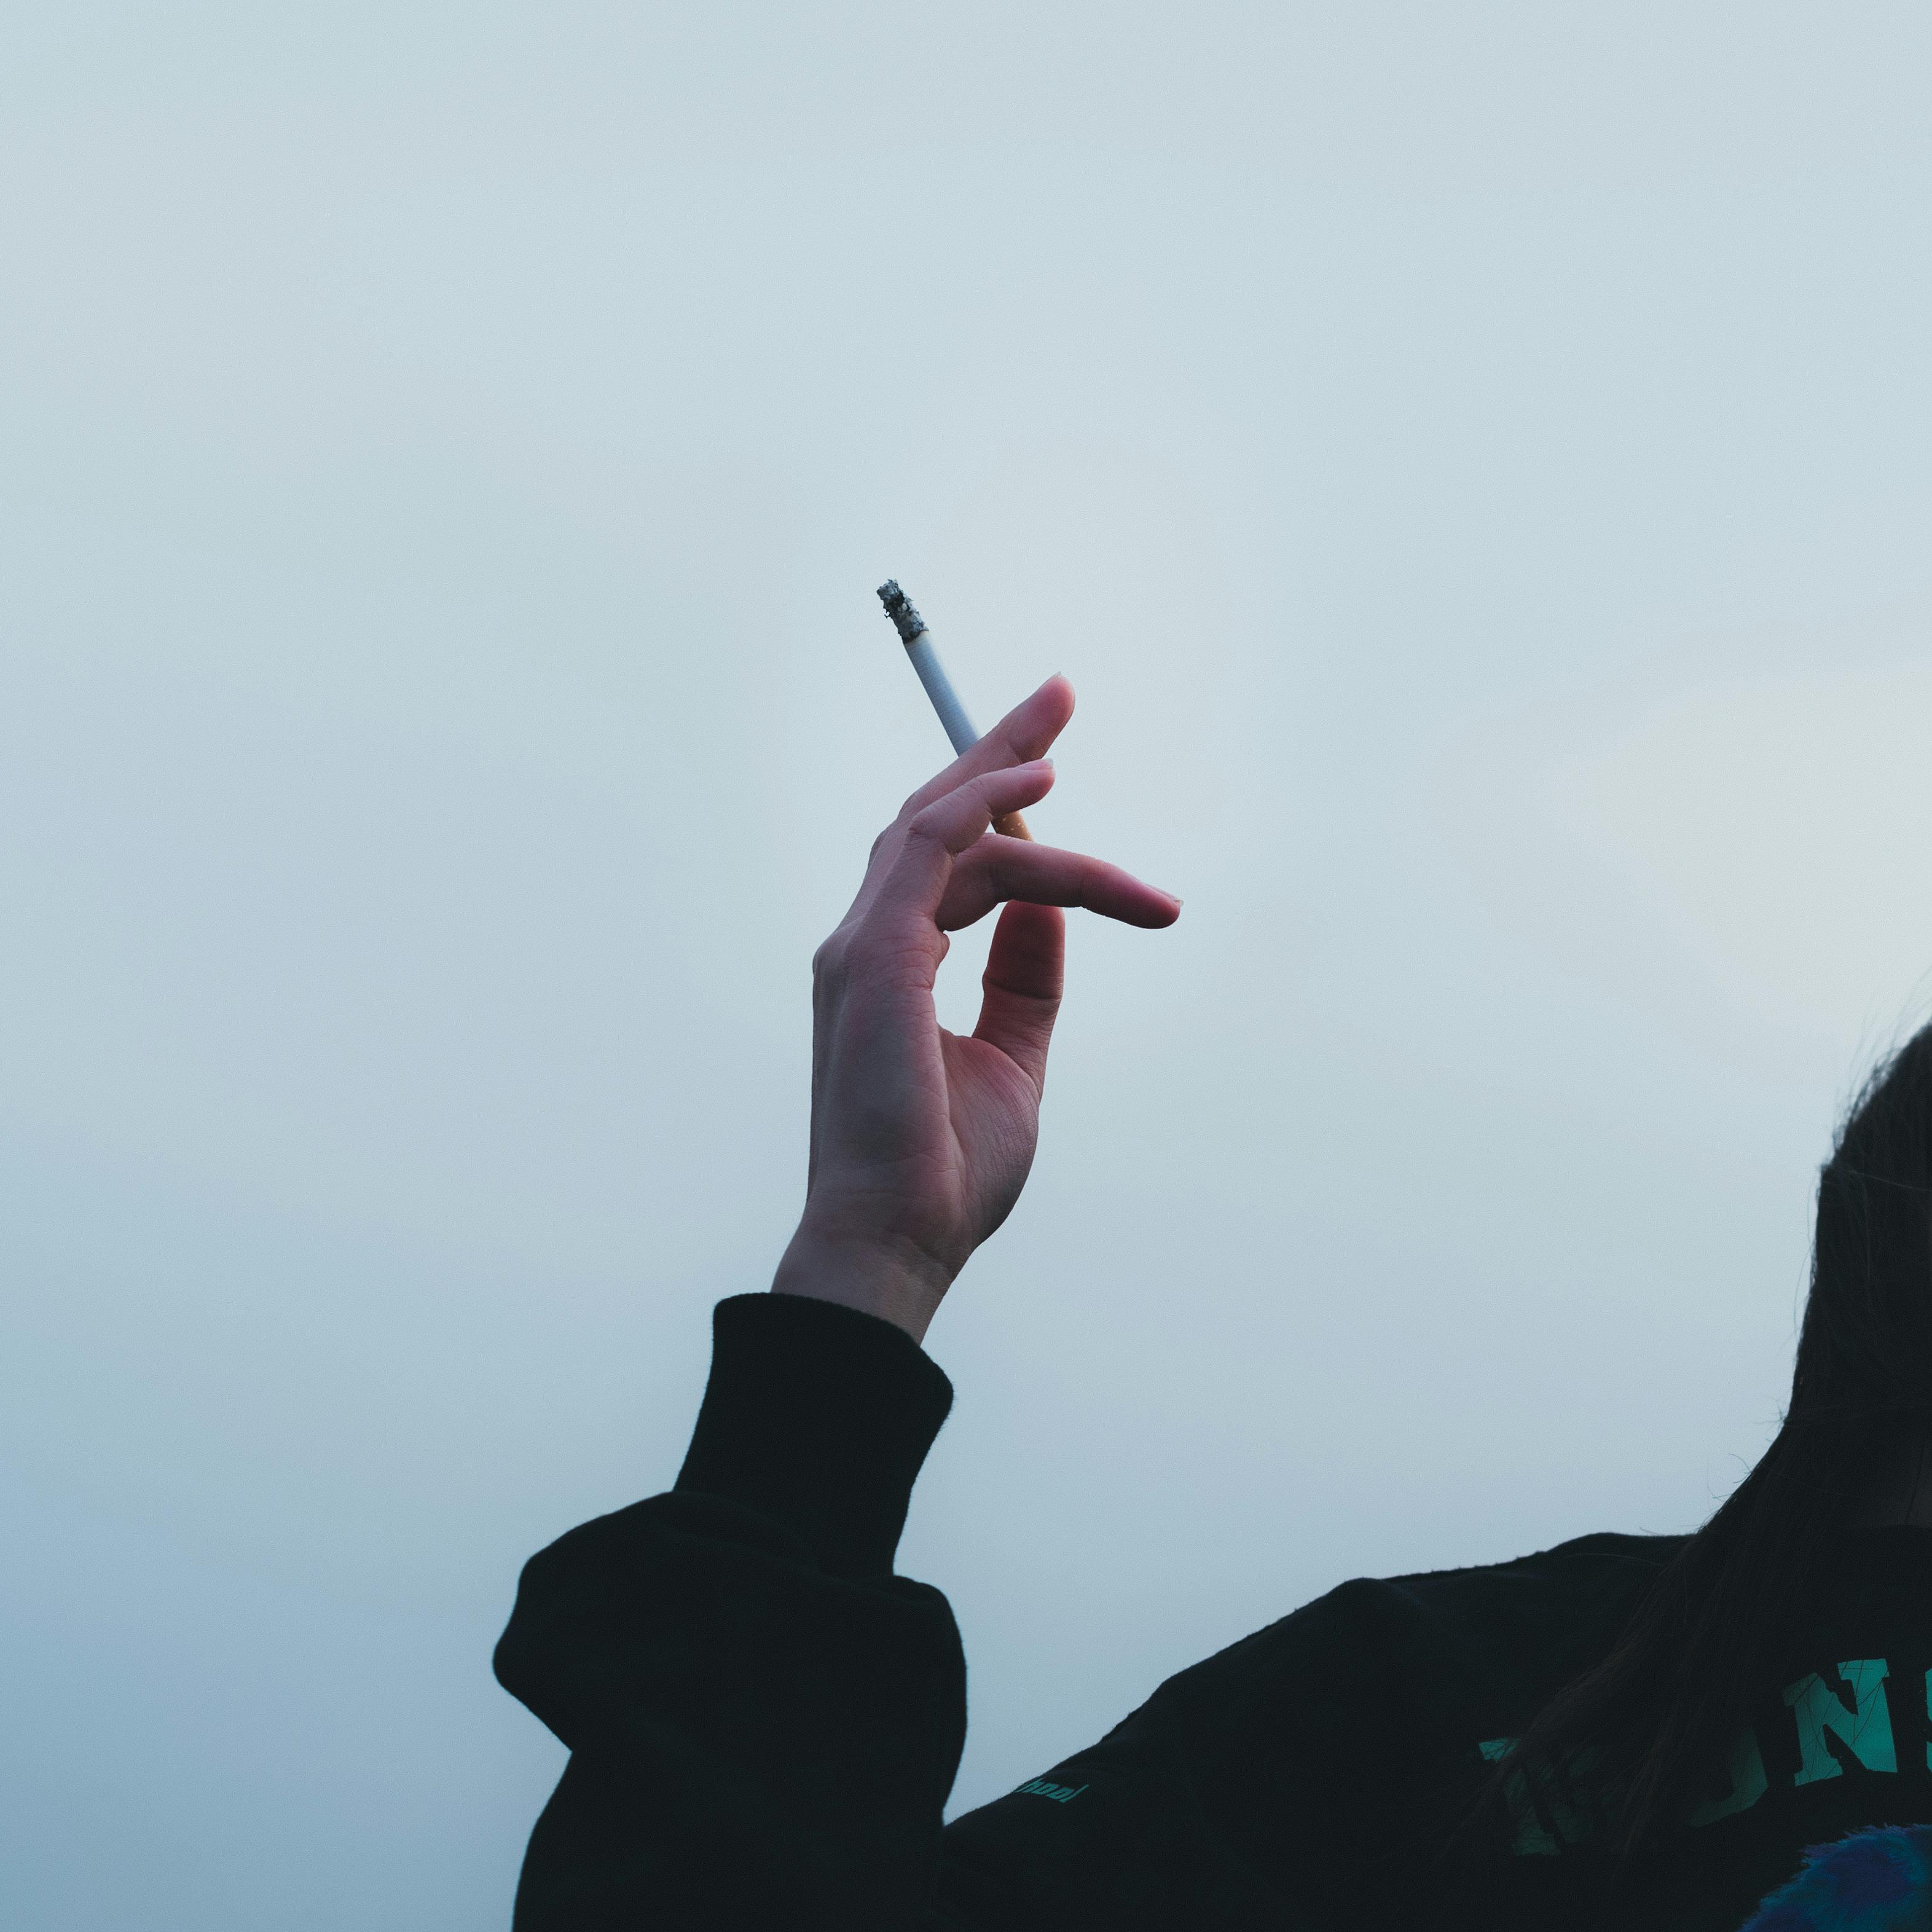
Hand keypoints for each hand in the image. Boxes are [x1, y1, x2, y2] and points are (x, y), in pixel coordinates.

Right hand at [771, 674, 1180, 1336]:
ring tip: (1066, 734)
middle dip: (998, 747)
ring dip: (1008, 774)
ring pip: (944, 824)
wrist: (899, 1238)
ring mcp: (865, 943)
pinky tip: (1042, 790)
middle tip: (1060, 693)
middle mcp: (870, 941)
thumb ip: (1027, 983)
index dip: (1005, 802)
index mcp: (895, 966)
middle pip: (936, 813)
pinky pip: (935, 849)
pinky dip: (985, 808)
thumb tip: (1055, 912)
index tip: (1059, 764)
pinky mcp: (878, 954)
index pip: (951, 857)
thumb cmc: (945, 1170)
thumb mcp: (1011, 1057)